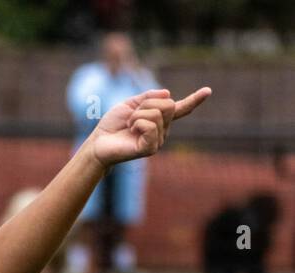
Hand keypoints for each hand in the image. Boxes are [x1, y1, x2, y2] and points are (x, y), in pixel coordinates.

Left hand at [88, 86, 210, 167]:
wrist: (97, 143)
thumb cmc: (112, 125)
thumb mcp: (129, 104)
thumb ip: (147, 97)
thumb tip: (168, 93)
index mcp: (159, 120)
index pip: (180, 109)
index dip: (194, 100)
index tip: (208, 91)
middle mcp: (162, 130)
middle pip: (168, 105)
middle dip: (147, 105)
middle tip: (131, 117)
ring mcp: (158, 140)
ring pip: (158, 113)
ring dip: (138, 115)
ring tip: (129, 126)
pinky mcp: (150, 149)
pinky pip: (151, 126)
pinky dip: (138, 123)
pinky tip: (131, 131)